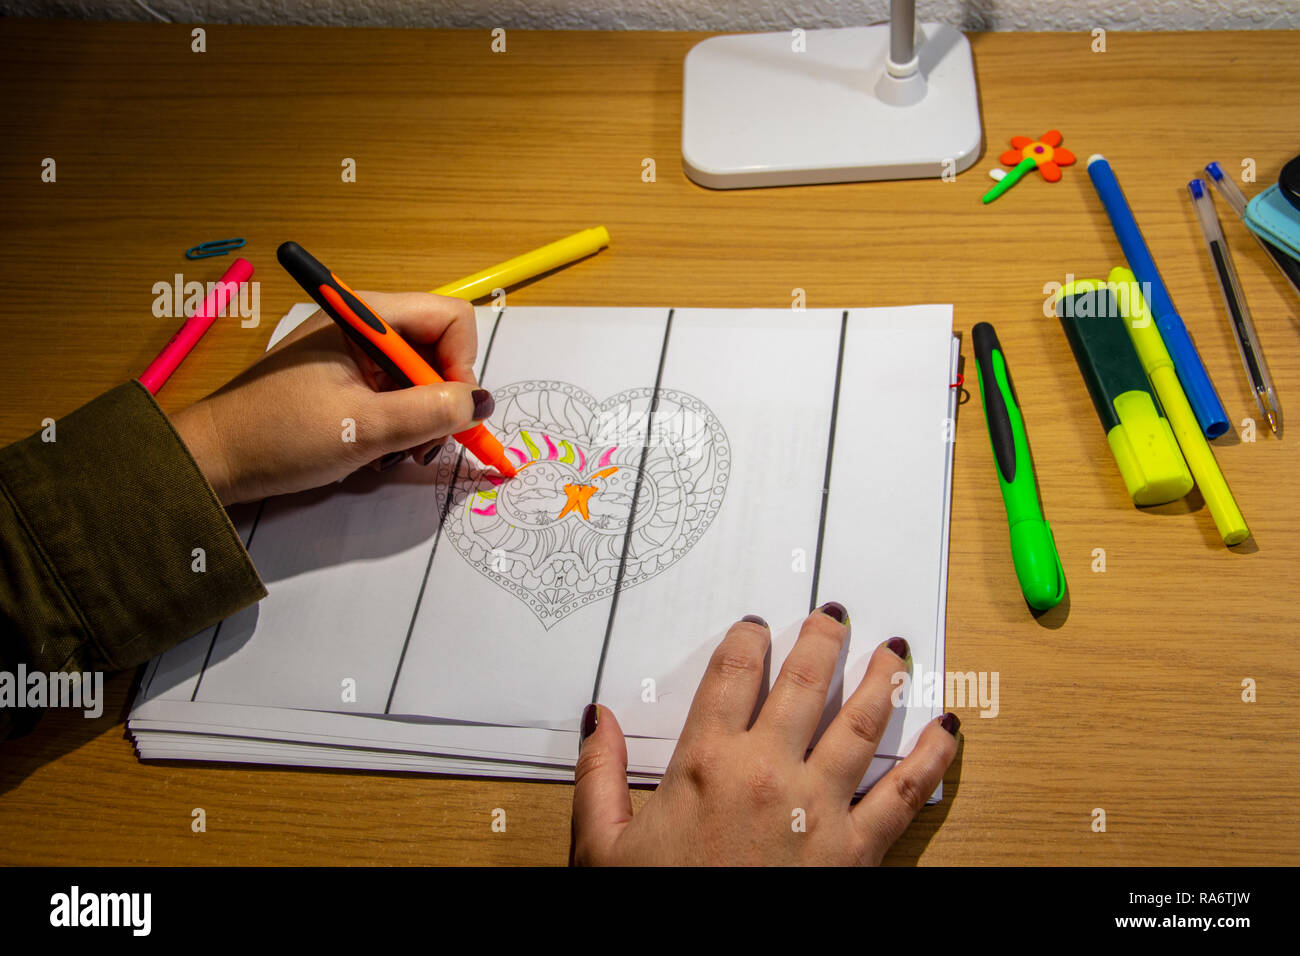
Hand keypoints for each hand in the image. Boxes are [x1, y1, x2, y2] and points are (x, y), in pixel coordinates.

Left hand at [172, 291, 492, 504]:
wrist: (212, 462)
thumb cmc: (278, 437)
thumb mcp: (364, 428)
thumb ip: (431, 413)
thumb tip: (484, 403)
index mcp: (364, 318)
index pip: (450, 318)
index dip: (462, 364)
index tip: (450, 409)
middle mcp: (362, 328)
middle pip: (438, 348)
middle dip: (442, 398)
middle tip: (425, 443)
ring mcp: (352, 356)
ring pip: (419, 377)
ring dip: (421, 418)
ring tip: (395, 453)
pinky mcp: (343, 382)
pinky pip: (394, 395)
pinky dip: (398, 424)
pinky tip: (377, 451)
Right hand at [571, 604, 960, 864]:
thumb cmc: (656, 908)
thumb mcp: (604, 848)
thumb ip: (599, 776)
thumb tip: (597, 720)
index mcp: (706, 764)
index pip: (732, 675)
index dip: (748, 639)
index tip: (756, 627)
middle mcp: (767, 774)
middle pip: (804, 683)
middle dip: (824, 640)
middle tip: (837, 616)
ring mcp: (817, 810)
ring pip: (860, 724)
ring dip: (883, 680)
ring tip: (896, 652)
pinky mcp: (854, 851)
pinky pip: (904, 794)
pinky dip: (932, 758)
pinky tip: (947, 730)